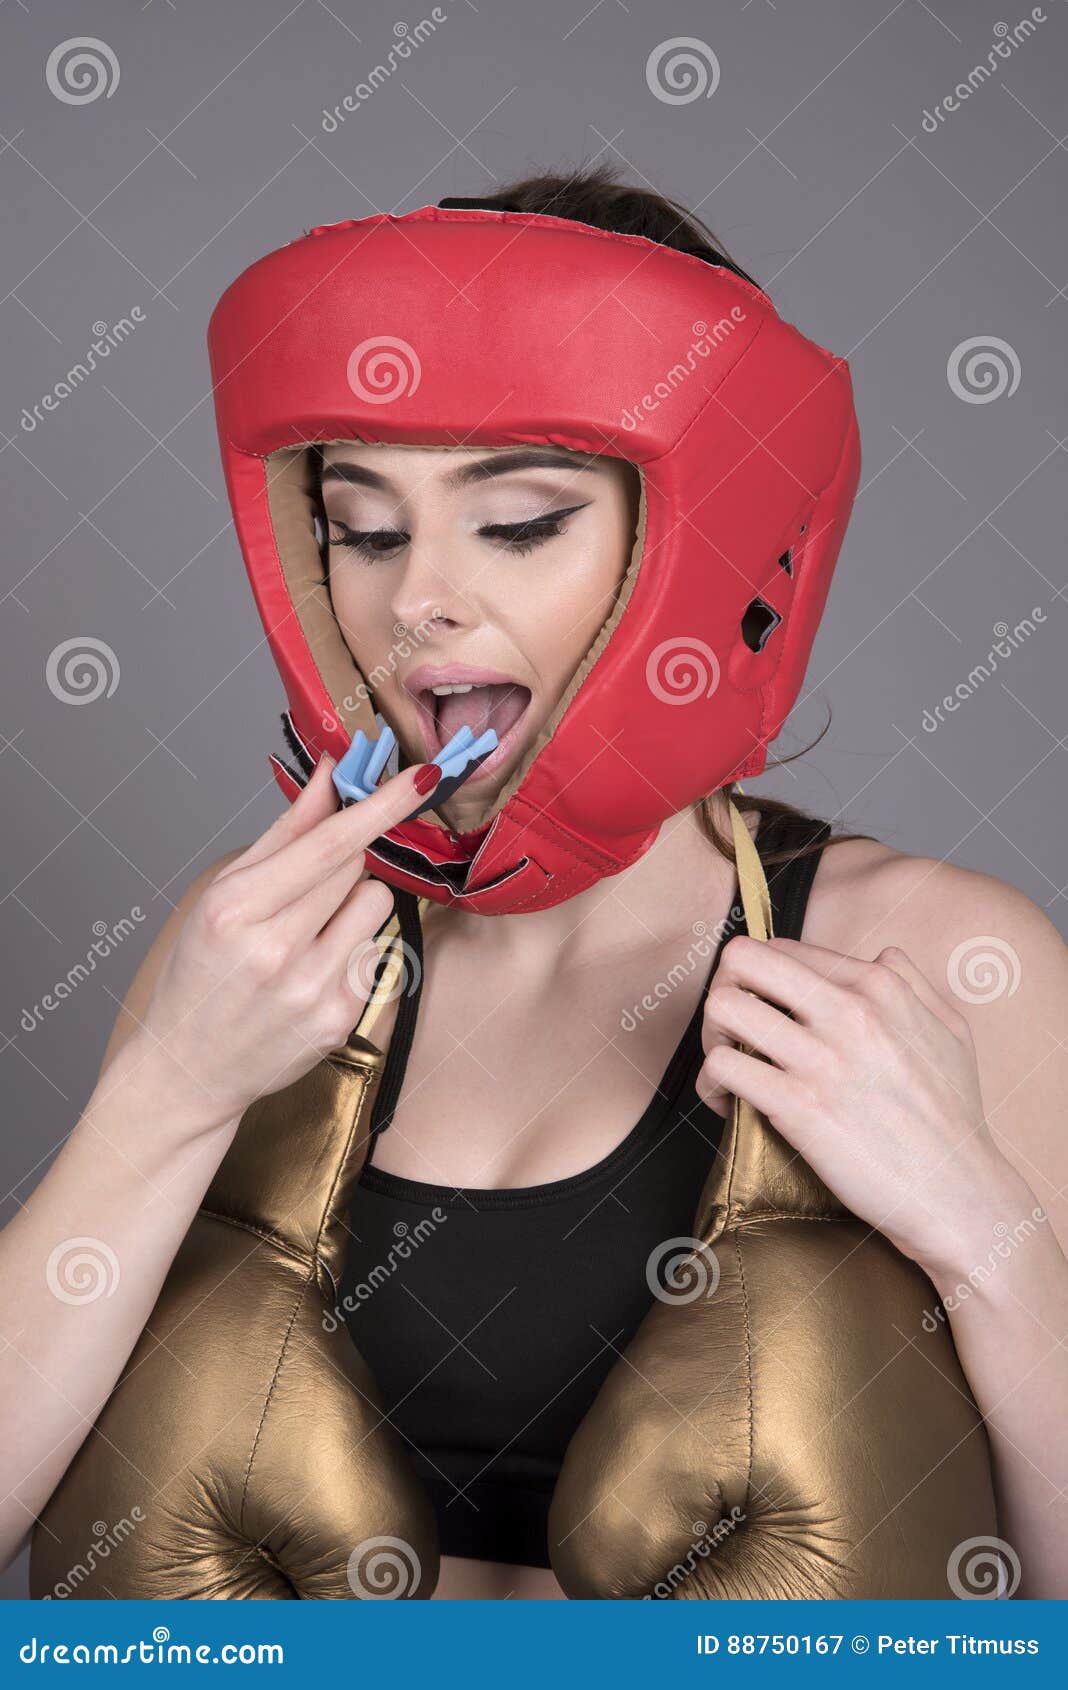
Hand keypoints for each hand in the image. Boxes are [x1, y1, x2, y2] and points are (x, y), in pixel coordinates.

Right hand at [126, 757, 436, 1133]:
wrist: (189, 1069)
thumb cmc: (201, 974)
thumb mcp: (222, 895)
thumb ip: (284, 832)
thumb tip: (330, 773)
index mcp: (235, 910)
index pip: (329, 845)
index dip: (381, 805)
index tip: (422, 777)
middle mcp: (275, 952)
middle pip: (357, 869)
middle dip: (344, 862)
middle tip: (309, 887)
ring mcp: (312, 991)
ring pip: (375, 907)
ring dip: (352, 905)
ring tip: (307, 935)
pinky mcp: (339, 1019)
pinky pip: (374, 951)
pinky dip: (351, 949)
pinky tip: (312, 972)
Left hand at [696, 935, 1012, 1278]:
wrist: (958, 1192)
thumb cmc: (954, 1119)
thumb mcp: (951, 1031)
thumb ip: (914, 983)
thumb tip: (881, 954)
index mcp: (880, 986)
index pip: (784, 949)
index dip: (760, 979)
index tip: (763, 1013)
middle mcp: (849, 1011)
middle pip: (742, 960)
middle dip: (723, 989)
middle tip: (732, 1029)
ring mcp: (823, 1058)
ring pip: (724, 1008)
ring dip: (712, 1036)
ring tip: (728, 1065)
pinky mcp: (799, 1106)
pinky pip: (724, 1067)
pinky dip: (711, 1083)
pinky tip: (728, 1102)